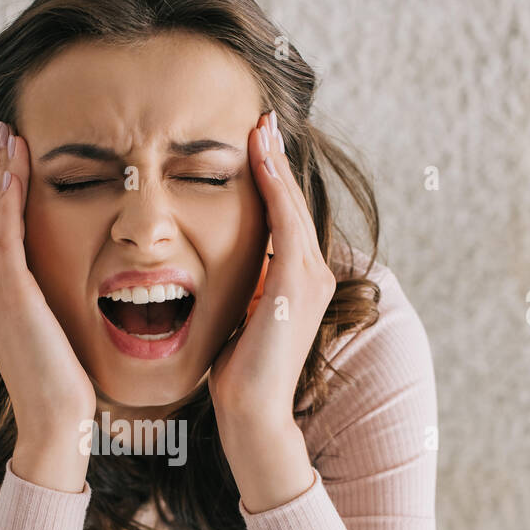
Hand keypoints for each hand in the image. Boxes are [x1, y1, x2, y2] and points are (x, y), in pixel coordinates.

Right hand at [0, 123, 95, 490]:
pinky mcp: (10, 296)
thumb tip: (79, 285)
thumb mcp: (57, 334)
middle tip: (7, 132)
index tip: (16, 157)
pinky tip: (14, 172)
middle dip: (0, 173)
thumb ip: (55, 305)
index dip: (6, 193)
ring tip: (10, 138)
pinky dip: (7, 201)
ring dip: (3, 175)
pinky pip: (5, 236)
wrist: (57, 421)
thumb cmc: (67, 385)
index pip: (1, 232)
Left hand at [207, 111, 335, 510]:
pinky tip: (259, 157)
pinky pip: (284, 221)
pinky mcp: (297, 283)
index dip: (270, 178)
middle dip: (275, 159)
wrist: (251, 412)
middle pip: (291, 202)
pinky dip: (273, 186)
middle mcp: (313, 273)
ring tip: (261, 126)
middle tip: (261, 118)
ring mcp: (311, 277)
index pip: (283, 216)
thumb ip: (242, 288)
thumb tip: (216, 266)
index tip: (253, 142)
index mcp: (298, 280)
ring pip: (290, 205)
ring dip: (275, 162)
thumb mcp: (240, 317)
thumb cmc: (238, 372)